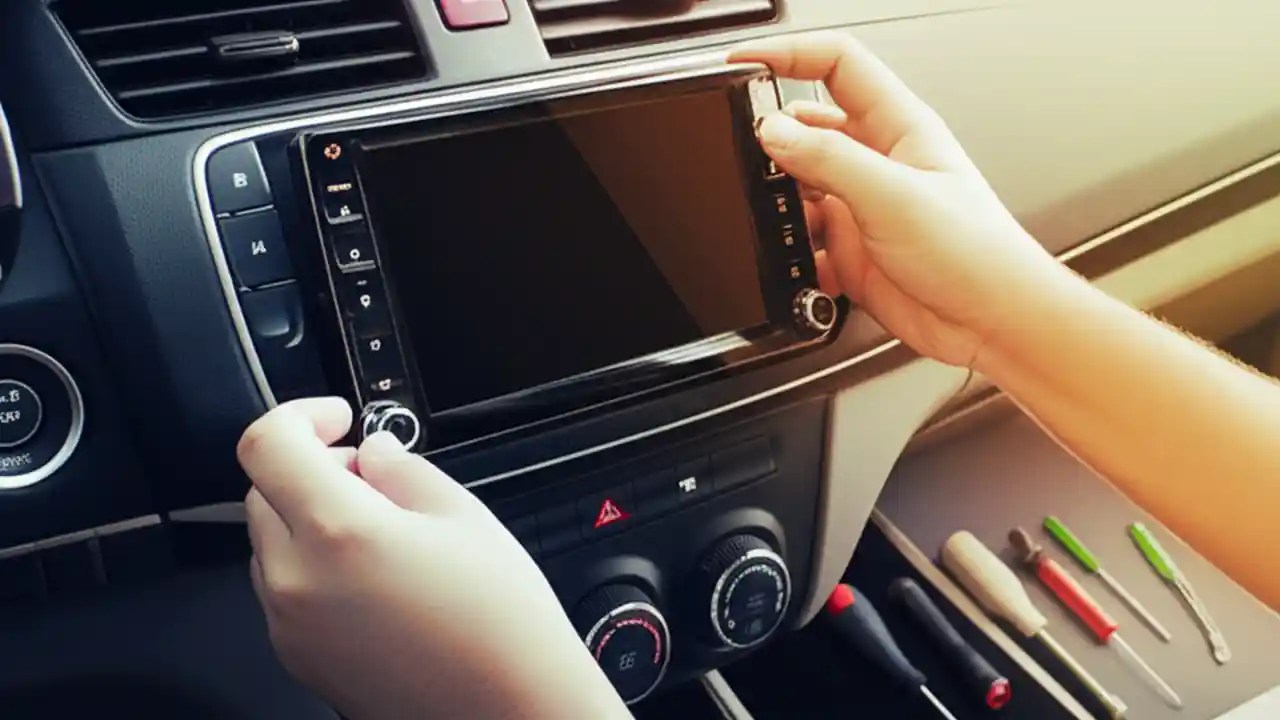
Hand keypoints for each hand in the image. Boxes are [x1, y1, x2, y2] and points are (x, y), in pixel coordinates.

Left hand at [239, 398, 628, 719]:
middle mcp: (298, 579)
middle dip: (311, 470)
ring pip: (270, 542)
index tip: (335, 418)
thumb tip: (372, 451)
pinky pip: (283, 591)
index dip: (299, 415)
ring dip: (308, 519)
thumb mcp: (463, 515)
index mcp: (338, 530)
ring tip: (382, 535)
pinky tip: (375, 579)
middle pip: (263, 491)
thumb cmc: (499, 623)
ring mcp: (290, 624)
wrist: (508, 709)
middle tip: (374, 478)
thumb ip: (402, 468)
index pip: (266, 444)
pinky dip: (312, 568)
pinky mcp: (298, 657)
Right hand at [731, 33, 1059, 366]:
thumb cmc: (974, 252)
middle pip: (807, 128)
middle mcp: (877, 162)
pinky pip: (803, 247)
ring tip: (785, 225)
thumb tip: (773, 131)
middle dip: (773, 143)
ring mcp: (862, 208)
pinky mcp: (851, 253)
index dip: (788, 53)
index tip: (743, 64)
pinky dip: (792, 259)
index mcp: (898, 127)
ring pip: (798, 191)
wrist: (992, 322)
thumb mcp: (895, 196)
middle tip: (751, 162)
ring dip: (782, 208)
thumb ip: (829, 159)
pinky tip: (802, 268)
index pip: (837, 64)